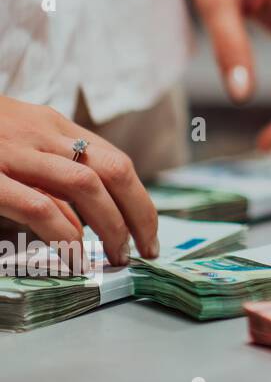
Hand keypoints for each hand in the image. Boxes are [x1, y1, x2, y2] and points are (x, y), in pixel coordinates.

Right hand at [0, 96, 158, 264]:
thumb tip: (82, 212)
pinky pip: (38, 204)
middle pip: (113, 170)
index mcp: (49, 124)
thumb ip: (46, 164)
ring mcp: (12, 153)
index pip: (114, 159)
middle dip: (139, 213)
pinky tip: (73, 256)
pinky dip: (63, 233)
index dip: (138, 198)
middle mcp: (39, 134)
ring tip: (115, 255)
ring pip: (85, 185)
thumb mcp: (12, 138)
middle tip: (144, 249)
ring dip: (110, 225)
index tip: (147, 229)